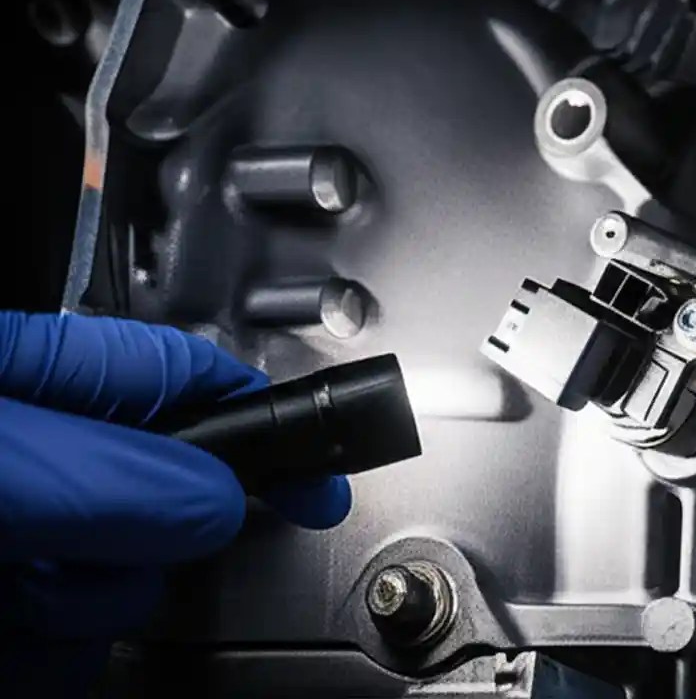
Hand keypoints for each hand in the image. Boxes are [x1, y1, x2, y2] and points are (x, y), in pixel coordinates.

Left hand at [0, 312, 351, 694]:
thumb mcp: (7, 467)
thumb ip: (125, 477)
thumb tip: (221, 505)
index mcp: (47, 379)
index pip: (197, 380)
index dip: (269, 421)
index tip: (325, 468)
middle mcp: (41, 454)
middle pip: (176, 501)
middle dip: (151, 545)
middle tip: (80, 547)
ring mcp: (24, 533)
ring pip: (128, 585)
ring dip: (84, 608)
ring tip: (12, 587)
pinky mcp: (8, 600)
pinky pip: (71, 647)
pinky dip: (45, 656)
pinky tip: (4, 631)